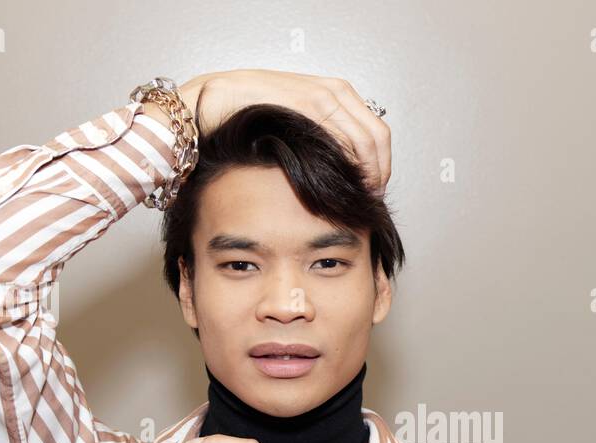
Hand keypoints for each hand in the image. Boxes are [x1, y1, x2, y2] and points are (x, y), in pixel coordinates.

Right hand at [172, 68, 390, 194]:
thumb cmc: (250, 114)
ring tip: (357, 197)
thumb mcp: (296, 124)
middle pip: (377, 138)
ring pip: (364, 140)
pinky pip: (340, 136)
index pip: (377, 133)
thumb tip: (347, 169)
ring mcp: (322, 94)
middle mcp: (334, 90)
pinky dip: (346, 163)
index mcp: (337, 92)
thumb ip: (321, 137)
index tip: (374, 189)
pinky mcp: (308, 101)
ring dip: (365, 172)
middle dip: (378, 173)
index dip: (381, 166)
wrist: (214, 100)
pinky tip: (340, 183)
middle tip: (370, 198)